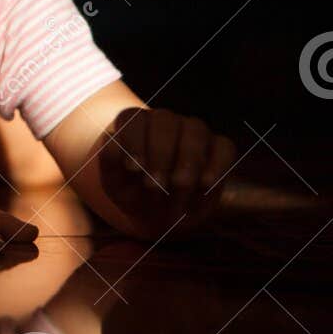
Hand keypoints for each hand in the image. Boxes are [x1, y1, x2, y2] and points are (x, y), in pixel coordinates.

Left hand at [99, 108, 235, 234]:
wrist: (159, 215)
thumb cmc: (133, 193)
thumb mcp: (114, 185)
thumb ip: (109, 163)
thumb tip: (113, 142)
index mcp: (136, 124)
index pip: (133, 118)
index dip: (133, 141)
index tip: (132, 169)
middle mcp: (165, 121)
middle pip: (165, 122)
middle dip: (160, 154)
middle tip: (154, 186)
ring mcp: (193, 132)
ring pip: (195, 130)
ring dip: (187, 159)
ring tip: (180, 186)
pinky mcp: (219, 148)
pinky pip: (223, 147)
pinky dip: (217, 163)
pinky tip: (206, 184)